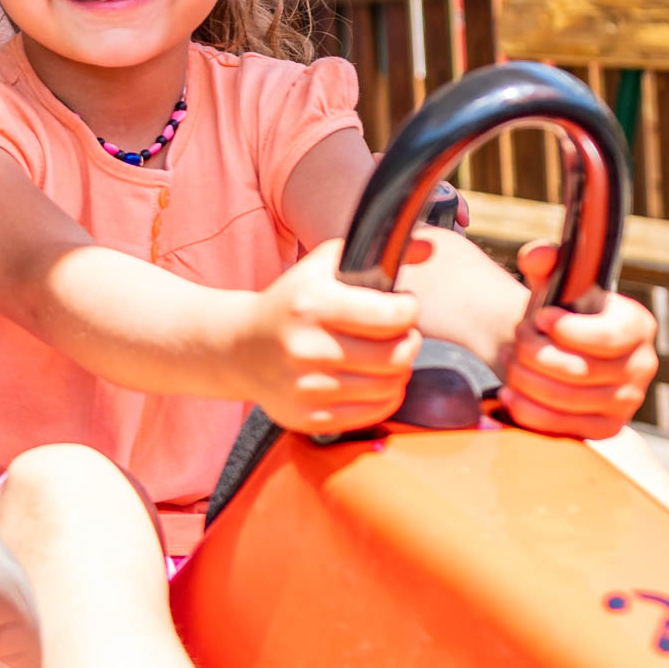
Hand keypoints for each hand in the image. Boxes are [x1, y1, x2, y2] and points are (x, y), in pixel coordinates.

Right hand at [247, 239, 424, 432]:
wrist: (239, 347)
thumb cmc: (289, 303)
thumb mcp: (321, 266)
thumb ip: (373, 251)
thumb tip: (429, 249)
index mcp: (312, 305)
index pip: (394, 316)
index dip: (409, 309)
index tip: (403, 305)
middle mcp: (308, 349)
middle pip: (397, 356)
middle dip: (408, 341)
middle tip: (399, 333)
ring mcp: (307, 387)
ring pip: (390, 387)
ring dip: (398, 370)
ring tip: (385, 355)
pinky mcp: (309, 417)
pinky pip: (372, 413)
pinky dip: (384, 396)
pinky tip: (373, 379)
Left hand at [499, 241, 657, 438]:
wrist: (552, 348)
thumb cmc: (556, 311)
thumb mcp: (551, 280)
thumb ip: (544, 260)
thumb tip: (538, 256)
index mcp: (638, 325)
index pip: (607, 337)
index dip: (566, 330)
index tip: (539, 318)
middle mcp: (642, 365)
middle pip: (579, 370)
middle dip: (534, 352)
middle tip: (517, 337)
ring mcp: (628, 401)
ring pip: (565, 398)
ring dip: (526, 378)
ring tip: (512, 360)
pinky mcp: (607, 428)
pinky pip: (564, 426)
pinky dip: (529, 411)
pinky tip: (509, 393)